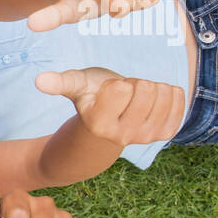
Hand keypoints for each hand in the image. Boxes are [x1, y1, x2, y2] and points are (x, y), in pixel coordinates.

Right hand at [36, 67, 185, 146]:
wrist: (108, 126)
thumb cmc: (91, 98)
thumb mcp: (76, 86)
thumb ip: (60, 83)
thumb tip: (38, 80)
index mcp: (99, 123)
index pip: (122, 88)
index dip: (116, 83)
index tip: (108, 95)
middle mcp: (123, 135)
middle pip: (146, 89)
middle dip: (135, 84)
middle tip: (124, 97)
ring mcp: (147, 137)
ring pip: (163, 93)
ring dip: (151, 88)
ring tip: (135, 100)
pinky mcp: (166, 133)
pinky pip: (178, 99)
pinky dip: (169, 93)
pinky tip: (153, 101)